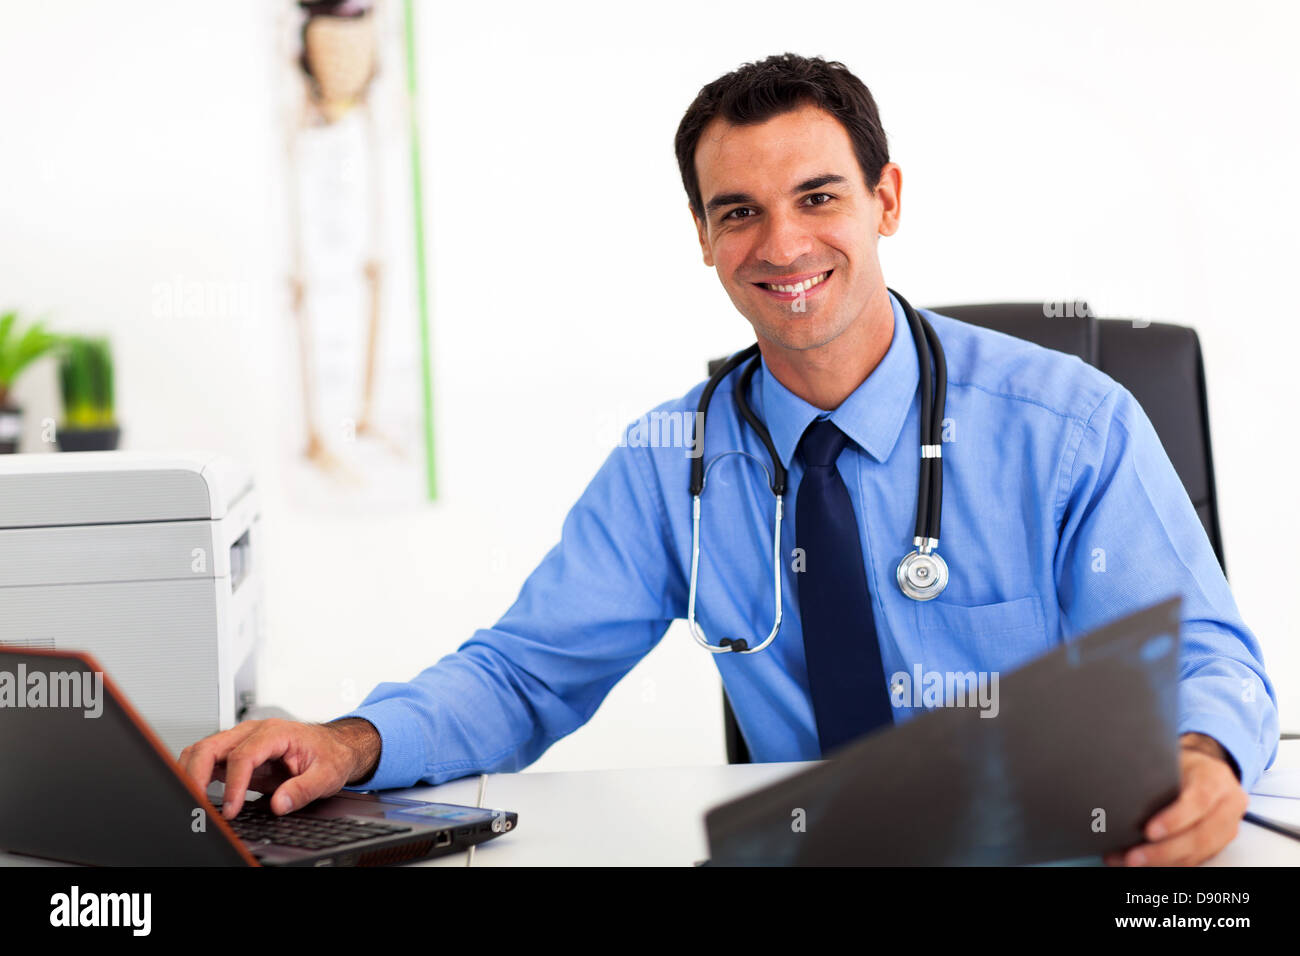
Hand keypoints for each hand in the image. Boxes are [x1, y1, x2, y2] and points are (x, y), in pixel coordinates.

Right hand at [178, 717, 381, 819]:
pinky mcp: (236, 752)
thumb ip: (303, 789)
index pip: (244, 755)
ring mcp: (242, 740)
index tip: (232, 808)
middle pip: (212, 746)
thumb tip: (279, 804)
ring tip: (193, 802)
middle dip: (197, 776)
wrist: (333, 747)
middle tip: (198, 806)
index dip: (233, 784)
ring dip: (191, 774)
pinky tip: (197, 795)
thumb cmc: (329, 755)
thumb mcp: (326, 775)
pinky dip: (196, 776)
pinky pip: (208, 760)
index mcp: (276, 732)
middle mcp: (254, 732)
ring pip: (203, 750)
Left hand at [1104, 733, 1247, 866]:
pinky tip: (1143, 864)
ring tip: (1129, 862)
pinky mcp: (1218, 845)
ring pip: (1198, 854)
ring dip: (1162, 863)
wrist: (1209, 771)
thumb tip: (1119, 786)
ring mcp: (1226, 829)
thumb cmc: (1183, 765)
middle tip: (1133, 858)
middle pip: (1200, 836)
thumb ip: (1158, 772)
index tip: (1148, 831)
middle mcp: (1228, 807)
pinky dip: (1167, 865)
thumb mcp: (1174, 759)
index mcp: (1216, 780)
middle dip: (1164, 851)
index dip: (1174, 819)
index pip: (1199, 801)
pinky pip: (1194, 860)